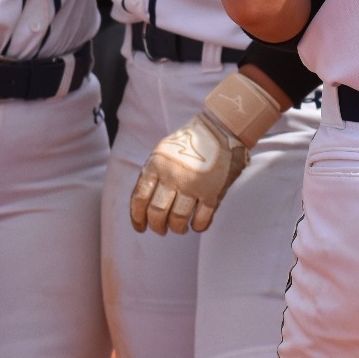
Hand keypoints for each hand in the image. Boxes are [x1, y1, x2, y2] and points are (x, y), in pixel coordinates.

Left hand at [131, 71, 286, 231]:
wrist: (221, 128)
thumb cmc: (190, 141)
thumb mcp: (163, 152)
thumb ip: (153, 174)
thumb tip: (143, 205)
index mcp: (156, 165)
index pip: (139, 198)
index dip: (137, 218)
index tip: (140, 227)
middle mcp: (173, 176)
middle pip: (157, 212)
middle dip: (157, 226)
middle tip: (161, 230)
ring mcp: (193, 185)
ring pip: (178, 219)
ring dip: (177, 228)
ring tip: (180, 228)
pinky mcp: (213, 191)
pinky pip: (201, 219)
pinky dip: (198, 226)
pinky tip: (196, 225)